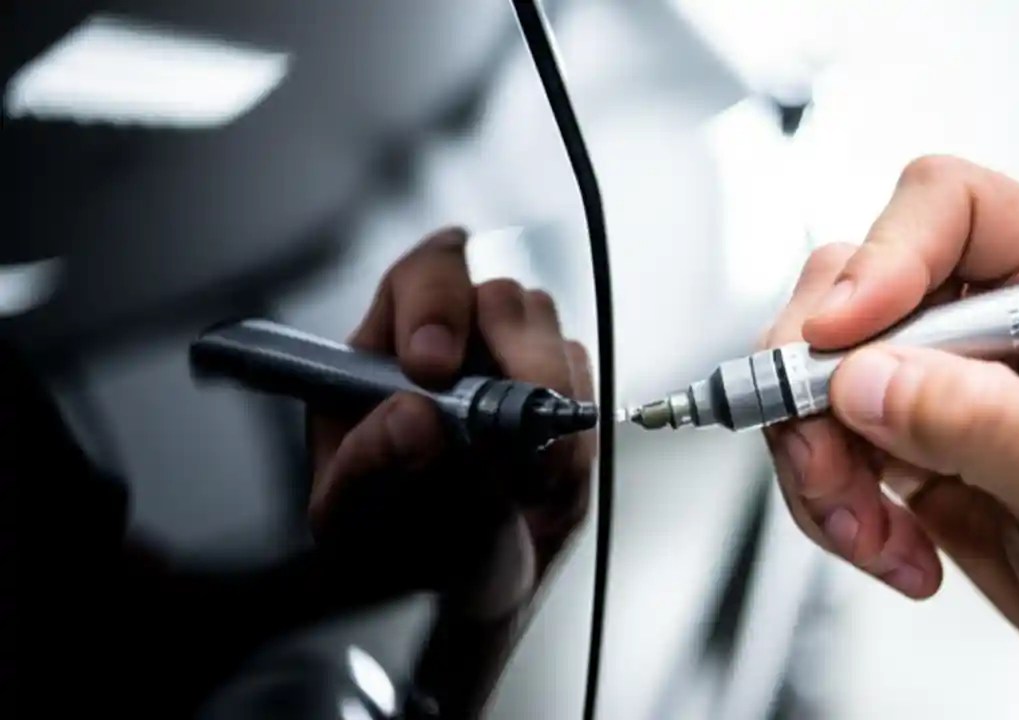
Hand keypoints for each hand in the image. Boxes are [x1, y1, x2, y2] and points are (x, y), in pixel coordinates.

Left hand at [306, 228, 595, 615]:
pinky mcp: (561, 393)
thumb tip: (411, 417)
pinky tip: (542, 485)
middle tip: (515, 428)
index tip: (433, 367)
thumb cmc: (398, 547)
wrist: (470, 589)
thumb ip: (370, 472)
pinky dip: (573, 440)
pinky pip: (584, 386)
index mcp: (384, 355)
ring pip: (550, 334)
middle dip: (516, 356)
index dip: (434, 303)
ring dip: (547, 404)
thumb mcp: (355, 525)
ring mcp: (514, 363)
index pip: (418, 279)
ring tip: (523, 479)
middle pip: (497, 292)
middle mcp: (455, 343)